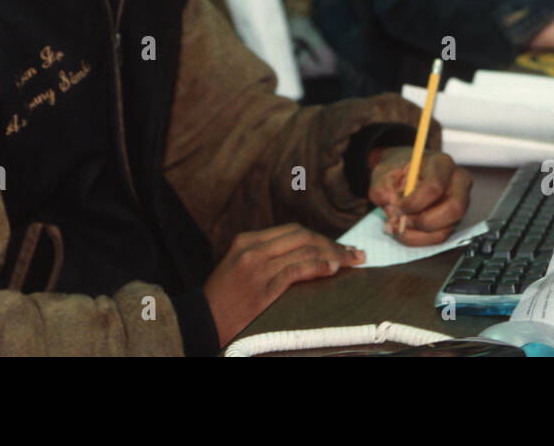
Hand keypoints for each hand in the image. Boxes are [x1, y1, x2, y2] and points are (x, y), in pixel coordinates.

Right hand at [202, 223, 364, 346]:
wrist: (199, 322)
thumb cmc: (222, 301)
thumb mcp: (238, 269)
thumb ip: (265, 258)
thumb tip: (304, 257)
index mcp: (246, 241)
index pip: (293, 231)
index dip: (322, 237)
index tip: (341, 247)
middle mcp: (252, 249)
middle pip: (302, 237)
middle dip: (333, 244)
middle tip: (355, 254)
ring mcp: (256, 267)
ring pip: (304, 251)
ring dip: (333, 255)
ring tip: (351, 262)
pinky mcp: (262, 287)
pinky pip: (296, 270)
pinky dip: (317, 267)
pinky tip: (332, 270)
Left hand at [367, 148, 470, 244]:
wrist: (401, 176)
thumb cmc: (396, 172)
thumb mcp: (383, 174)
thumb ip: (383, 188)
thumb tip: (391, 204)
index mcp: (442, 163)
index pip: (435, 186)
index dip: (414, 202)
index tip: (397, 207)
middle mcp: (458, 183)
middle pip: (453, 209)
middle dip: (423, 221)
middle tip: (401, 221)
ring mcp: (459, 204)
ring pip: (445, 230)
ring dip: (416, 234)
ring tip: (396, 226)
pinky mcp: (452, 221)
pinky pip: (438, 237)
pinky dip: (417, 239)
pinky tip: (402, 230)